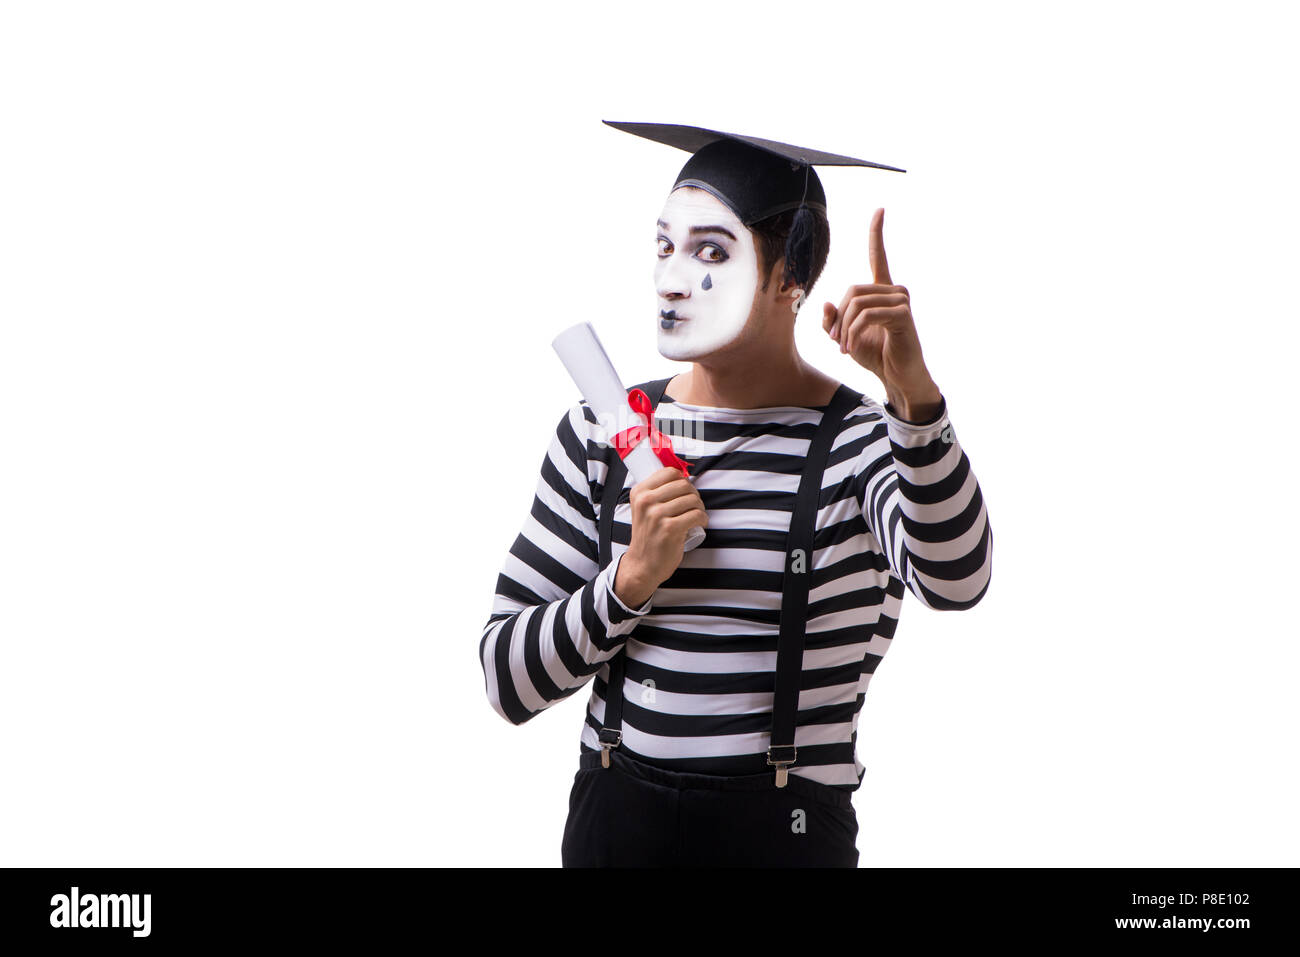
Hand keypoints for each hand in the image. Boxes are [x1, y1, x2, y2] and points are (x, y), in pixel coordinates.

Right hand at [614, 466, 707, 606]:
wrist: (643, 564)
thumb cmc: (648, 536)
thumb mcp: (644, 509)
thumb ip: (656, 492)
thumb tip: (682, 476)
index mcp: (639, 492)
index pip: (670, 472)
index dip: (683, 481)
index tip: (685, 492)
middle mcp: (646, 501)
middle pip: (684, 485)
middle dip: (694, 495)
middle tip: (694, 506)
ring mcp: (657, 515)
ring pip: (692, 499)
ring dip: (700, 508)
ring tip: (696, 516)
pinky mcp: (670, 529)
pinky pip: (696, 515)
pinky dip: (703, 519)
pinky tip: (699, 524)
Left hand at [822, 208, 941, 418]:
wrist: (897, 378)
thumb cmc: (875, 355)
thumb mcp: (846, 337)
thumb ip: (834, 321)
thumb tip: (827, 303)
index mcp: (882, 292)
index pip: (879, 256)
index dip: (877, 234)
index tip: (880, 210)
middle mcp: (894, 291)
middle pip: (852, 290)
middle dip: (838, 318)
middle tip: (836, 341)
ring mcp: (901, 301)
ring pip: (857, 303)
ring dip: (844, 328)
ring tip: (844, 347)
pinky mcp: (903, 314)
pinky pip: (866, 315)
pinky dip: (853, 332)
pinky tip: (851, 347)